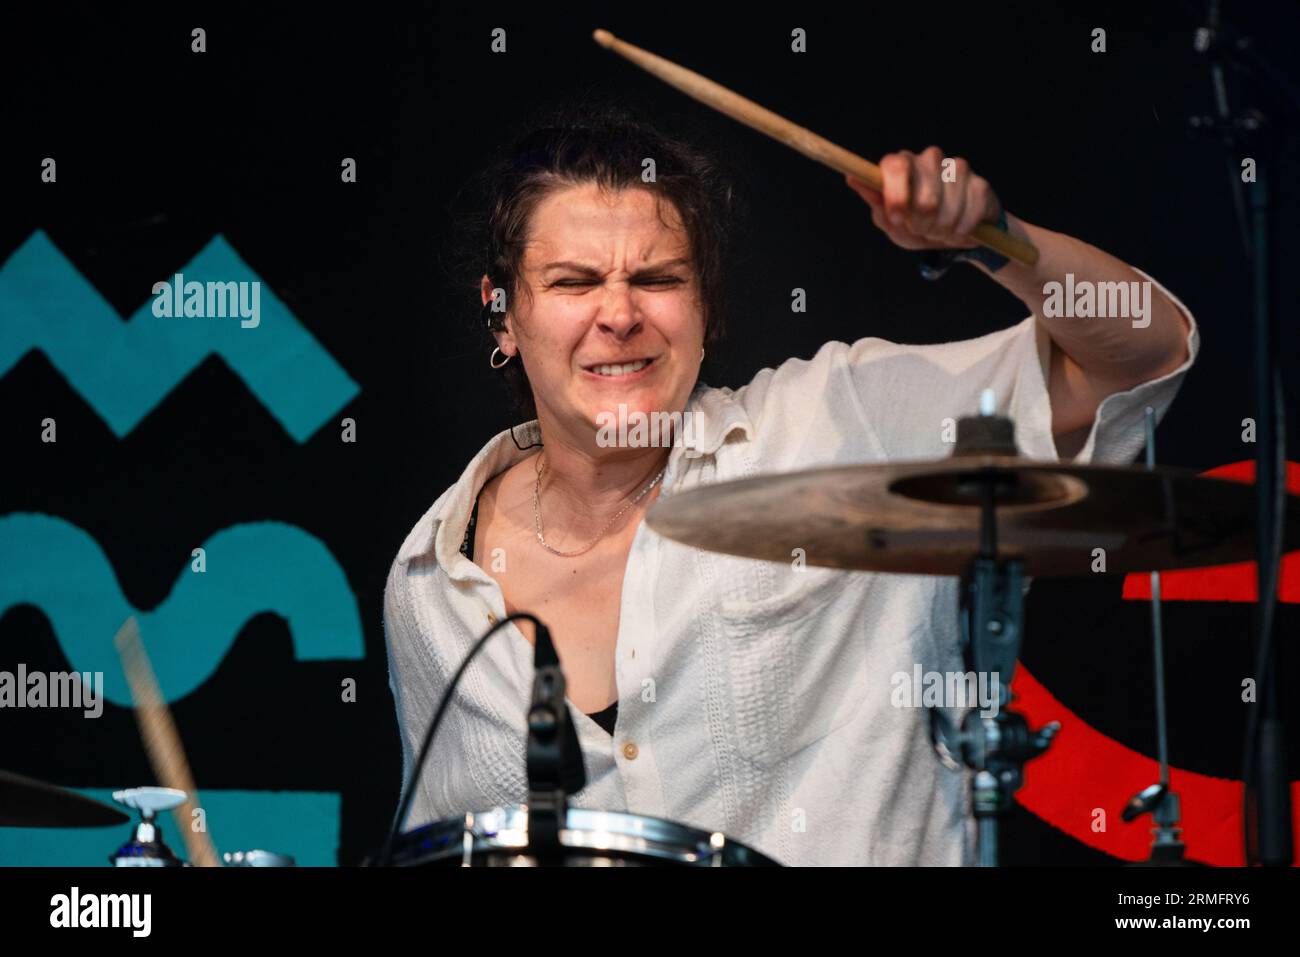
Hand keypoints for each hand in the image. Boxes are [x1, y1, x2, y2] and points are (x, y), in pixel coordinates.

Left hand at [846, 146, 1000, 250]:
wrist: (951, 236)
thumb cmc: (914, 225)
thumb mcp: (890, 221)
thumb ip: (876, 203)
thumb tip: (852, 179)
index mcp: (902, 164)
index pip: (896, 165)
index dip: (897, 196)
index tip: (898, 219)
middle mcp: (929, 158)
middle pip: (925, 198)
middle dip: (922, 225)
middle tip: (922, 230)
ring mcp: (957, 168)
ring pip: (950, 208)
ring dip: (943, 230)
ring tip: (940, 230)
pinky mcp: (980, 184)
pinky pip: (972, 213)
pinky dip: (963, 230)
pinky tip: (959, 229)